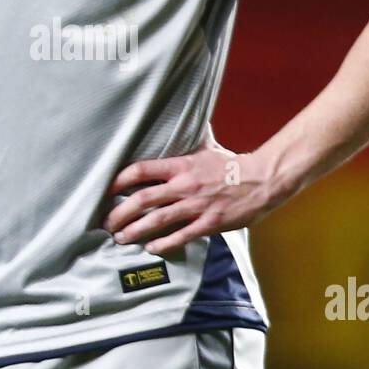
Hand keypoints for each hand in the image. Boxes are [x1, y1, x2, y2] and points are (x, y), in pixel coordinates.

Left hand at [102, 125, 276, 254]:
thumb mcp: (208, 147)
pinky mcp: (209, 223)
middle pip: (143, 198)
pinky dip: (163, 243)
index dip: (119, 180)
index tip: (106, 190)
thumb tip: (180, 119)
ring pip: (157, 220)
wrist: (262, 180)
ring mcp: (197, 206)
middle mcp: (185, 185)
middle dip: (120, 213)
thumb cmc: (232, 165)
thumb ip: (189, 139)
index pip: (142, 169)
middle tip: (107, 222)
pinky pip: (181, 236)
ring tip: (120, 238)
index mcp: (182, 165)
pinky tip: (150, 248)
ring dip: (135, 230)